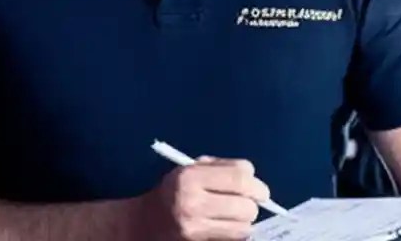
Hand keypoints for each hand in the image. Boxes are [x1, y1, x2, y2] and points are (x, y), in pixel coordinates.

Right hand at [135, 156, 271, 239]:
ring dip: (246, 221)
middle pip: (246, 205)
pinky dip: (237, 232)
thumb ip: (221, 168)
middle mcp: (192, 202)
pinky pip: (233, 238)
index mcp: (190, 177)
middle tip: (249, 203)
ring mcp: (195, 227)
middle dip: (253, 204)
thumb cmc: (172, 192)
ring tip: (237, 216)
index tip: (258, 189)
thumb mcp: (190, 170)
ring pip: (244, 226)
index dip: (255, 183)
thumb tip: (253, 177)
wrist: (142, 224)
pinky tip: (228, 226)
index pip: (240, 176)